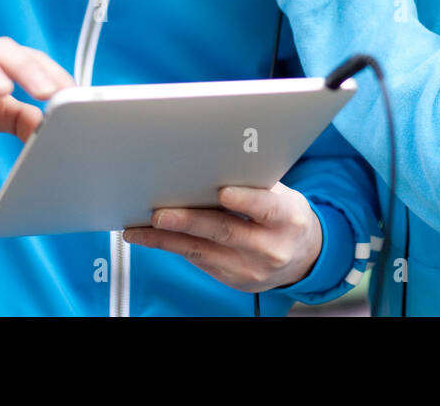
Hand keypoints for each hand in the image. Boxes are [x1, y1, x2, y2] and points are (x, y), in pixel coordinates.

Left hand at [121, 183, 321, 291]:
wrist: (302, 258)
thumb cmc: (285, 215)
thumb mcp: (283, 195)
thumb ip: (255, 183)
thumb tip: (215, 160)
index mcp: (288, 219)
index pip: (266, 208)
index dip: (245, 201)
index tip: (223, 191)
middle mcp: (270, 248)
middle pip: (225, 232)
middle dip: (189, 222)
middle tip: (159, 213)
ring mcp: (249, 268)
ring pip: (202, 252)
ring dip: (166, 239)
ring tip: (137, 229)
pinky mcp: (231, 279)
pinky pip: (197, 260)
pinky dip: (171, 246)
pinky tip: (149, 236)